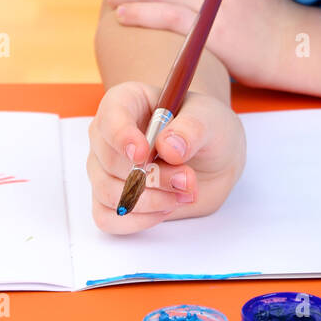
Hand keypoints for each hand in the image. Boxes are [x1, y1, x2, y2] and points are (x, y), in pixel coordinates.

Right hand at [87, 81, 245, 231]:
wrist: (214, 158)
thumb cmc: (206, 127)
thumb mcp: (210, 118)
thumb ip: (192, 129)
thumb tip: (168, 147)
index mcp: (127, 101)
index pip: (110, 116)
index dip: (122, 136)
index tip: (143, 154)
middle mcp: (108, 135)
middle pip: (108, 160)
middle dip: (150, 176)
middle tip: (187, 178)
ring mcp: (105, 169)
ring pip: (107, 192)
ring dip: (149, 200)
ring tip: (185, 192)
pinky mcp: (112, 199)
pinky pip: (106, 218)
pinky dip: (137, 220)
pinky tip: (165, 208)